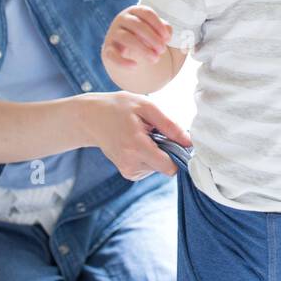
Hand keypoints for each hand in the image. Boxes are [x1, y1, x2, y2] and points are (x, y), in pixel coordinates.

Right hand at [76, 90, 191, 179]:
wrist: (91, 118)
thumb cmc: (119, 108)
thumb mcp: (146, 107)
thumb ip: (169, 125)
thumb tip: (189, 142)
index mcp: (136, 148)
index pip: (170, 167)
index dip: (179, 155)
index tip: (176, 140)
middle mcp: (131, 165)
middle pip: (166, 166)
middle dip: (167, 150)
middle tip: (154, 132)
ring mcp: (128, 171)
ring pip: (159, 166)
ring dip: (157, 151)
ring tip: (142, 135)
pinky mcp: (128, 173)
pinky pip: (150, 167)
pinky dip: (149, 155)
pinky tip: (138, 142)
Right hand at [102, 4, 171, 68]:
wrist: (124, 51)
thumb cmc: (144, 37)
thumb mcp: (155, 31)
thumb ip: (164, 30)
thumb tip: (168, 32)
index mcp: (134, 11)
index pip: (147, 13)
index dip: (159, 26)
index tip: (167, 39)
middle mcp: (121, 19)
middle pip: (138, 25)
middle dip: (153, 39)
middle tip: (162, 50)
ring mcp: (113, 33)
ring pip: (126, 38)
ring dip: (143, 49)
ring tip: (155, 59)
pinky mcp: (107, 49)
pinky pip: (112, 55)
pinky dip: (123, 62)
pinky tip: (135, 66)